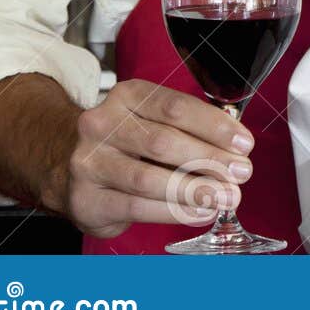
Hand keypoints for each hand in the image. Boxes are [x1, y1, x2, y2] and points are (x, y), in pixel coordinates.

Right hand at [53, 78, 255, 239]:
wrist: (65, 165)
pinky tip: (199, 212)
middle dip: (210, 160)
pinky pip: (136, 206)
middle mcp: (102, 125)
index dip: (214, 126)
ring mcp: (89, 162)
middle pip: (164, 142)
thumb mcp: (151, 119)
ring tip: (225, 197)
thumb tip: (235, 147)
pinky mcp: (86, 198)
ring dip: (194, 189)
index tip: (243, 144)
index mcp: (127, 96)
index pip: (175, 107)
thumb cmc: (125, 141)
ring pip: (149, 178)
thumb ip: (189, 126)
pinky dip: (173, 211)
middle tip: (240, 174)